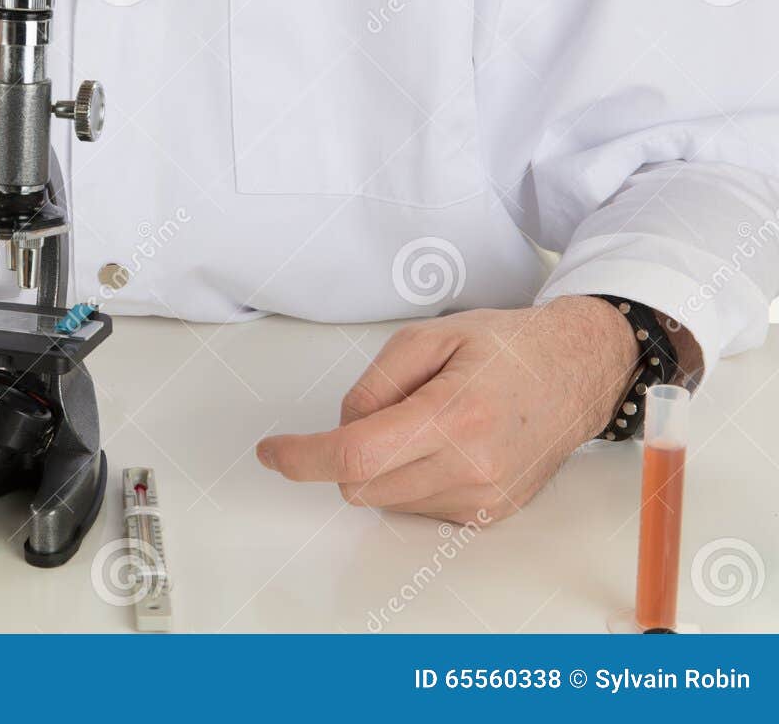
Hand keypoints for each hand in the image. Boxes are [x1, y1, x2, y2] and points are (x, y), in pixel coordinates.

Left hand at [255, 296, 638, 522]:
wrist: (579, 371)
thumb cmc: (506, 346)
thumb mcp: (426, 337)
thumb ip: (373, 385)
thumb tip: (344, 429)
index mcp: (454, 415)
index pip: (355, 455)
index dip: (303, 457)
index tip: (273, 452)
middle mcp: (472, 467)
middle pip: (361, 484)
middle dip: (348, 451)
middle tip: (386, 408)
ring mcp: (484, 498)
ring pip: (385, 499)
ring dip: (382, 466)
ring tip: (427, 420)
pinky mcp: (490, 514)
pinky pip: (417, 507)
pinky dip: (410, 479)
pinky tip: (444, 445)